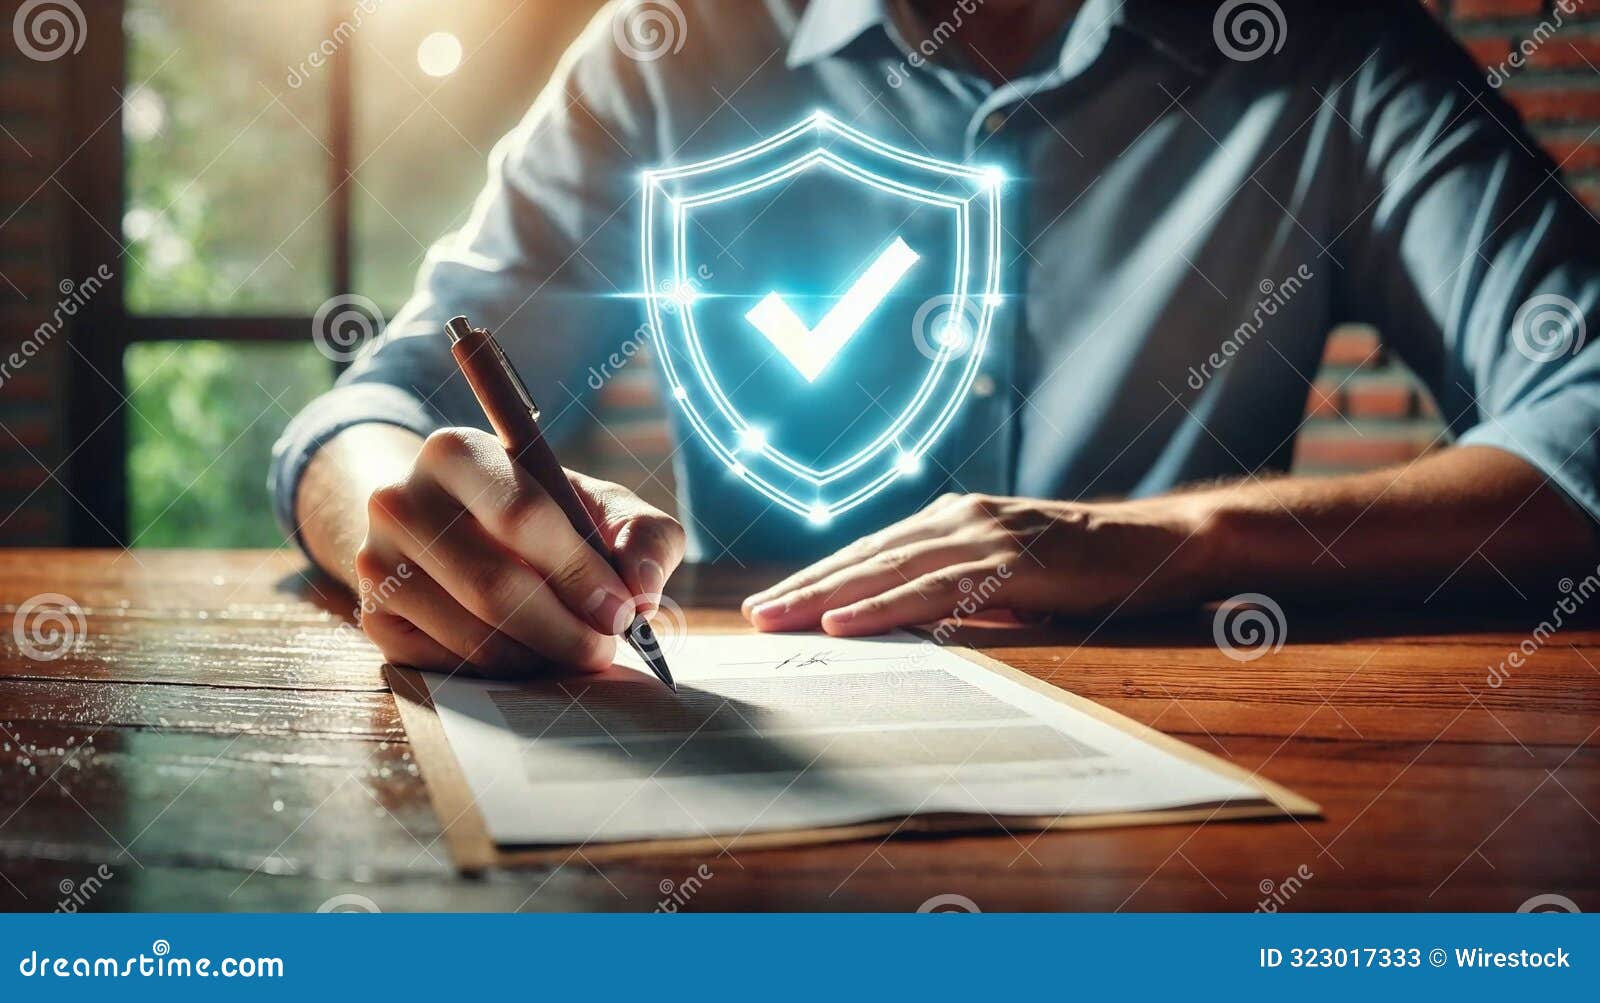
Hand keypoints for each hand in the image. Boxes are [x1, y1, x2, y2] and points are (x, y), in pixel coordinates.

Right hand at [353, 427, 685, 675]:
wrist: (455, 528)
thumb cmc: (545, 516)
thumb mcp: (602, 507)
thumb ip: (646, 537)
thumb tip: (642, 592)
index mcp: (456, 451)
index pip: (522, 514)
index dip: (581, 572)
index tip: (622, 611)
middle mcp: (398, 500)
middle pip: (494, 585)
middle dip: (567, 629)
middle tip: (604, 648)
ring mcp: (375, 562)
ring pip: (475, 635)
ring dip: (541, 658)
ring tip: (574, 651)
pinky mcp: (373, 618)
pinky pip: (450, 666)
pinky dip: (505, 673)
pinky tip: (528, 654)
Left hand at [741, 493, 1212, 635]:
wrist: (1159, 545)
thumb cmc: (1084, 567)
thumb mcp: (1009, 576)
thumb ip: (959, 589)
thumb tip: (907, 623)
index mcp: (953, 522)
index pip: (869, 552)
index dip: (816, 578)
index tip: (771, 604)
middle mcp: (958, 520)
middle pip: (864, 557)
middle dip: (803, 588)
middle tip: (753, 616)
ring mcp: (982, 536)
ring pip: (886, 568)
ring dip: (824, 597)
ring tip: (778, 621)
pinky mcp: (1008, 563)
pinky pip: (932, 589)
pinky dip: (882, 607)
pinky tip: (843, 624)